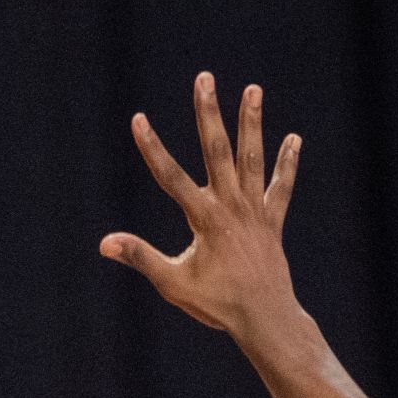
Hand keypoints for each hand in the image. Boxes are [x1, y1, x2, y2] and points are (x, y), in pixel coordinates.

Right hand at [100, 73, 302, 332]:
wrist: (265, 318)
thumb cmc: (216, 304)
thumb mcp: (172, 282)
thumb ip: (140, 257)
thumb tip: (104, 243)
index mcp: (204, 219)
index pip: (171, 176)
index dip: (152, 147)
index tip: (138, 119)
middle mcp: (232, 207)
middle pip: (217, 151)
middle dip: (208, 113)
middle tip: (204, 78)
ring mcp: (255, 211)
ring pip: (253, 158)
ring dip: (252, 123)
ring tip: (253, 89)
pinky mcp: (272, 222)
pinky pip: (281, 188)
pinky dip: (287, 164)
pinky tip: (293, 139)